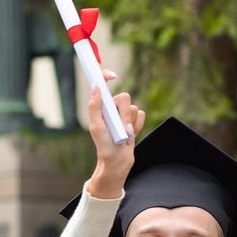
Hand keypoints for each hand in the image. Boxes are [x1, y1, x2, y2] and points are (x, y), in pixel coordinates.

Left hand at [85, 71, 143, 199]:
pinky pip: (141, 114)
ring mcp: (123, 114)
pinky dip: (137, 126)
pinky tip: (130, 136)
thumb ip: (95, 106)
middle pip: (124, 97)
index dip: (106, 77)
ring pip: (133, 107)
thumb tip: (96, 87)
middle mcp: (112, 108)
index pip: (103, 86)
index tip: (113, 76)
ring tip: (123, 135)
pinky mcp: (133, 120)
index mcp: (101, 107)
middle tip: (120, 129)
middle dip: (124, 114)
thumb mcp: (96, 126)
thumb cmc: (104, 145)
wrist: (117, 160)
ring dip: (130, 123)